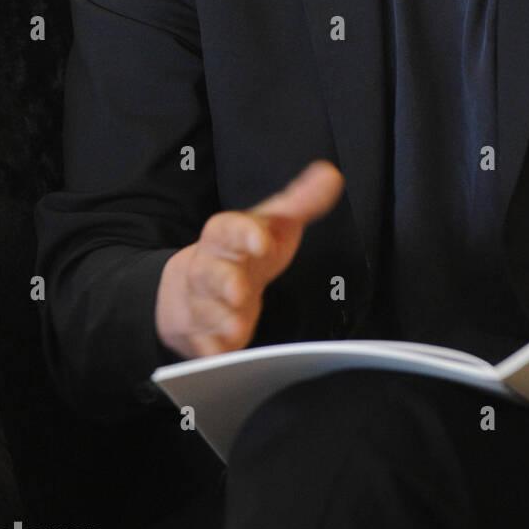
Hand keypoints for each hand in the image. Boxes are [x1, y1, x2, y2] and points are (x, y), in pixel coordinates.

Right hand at [155, 160, 344, 358]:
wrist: (197, 282)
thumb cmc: (245, 250)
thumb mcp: (272, 223)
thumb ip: (301, 201)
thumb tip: (331, 174)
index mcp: (225, 236)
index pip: (227, 229)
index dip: (243, 234)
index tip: (262, 241)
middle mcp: (208, 268)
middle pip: (208, 272)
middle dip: (222, 282)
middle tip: (239, 291)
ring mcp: (200, 302)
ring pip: (203, 310)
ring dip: (219, 319)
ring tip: (237, 326)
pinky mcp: (200, 333)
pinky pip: (199, 344)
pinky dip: (209, 349)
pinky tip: (220, 354)